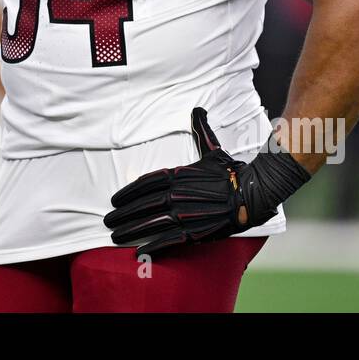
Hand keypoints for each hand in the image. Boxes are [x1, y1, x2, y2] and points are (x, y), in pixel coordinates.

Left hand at [104, 107, 309, 257]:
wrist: (250, 193)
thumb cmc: (230, 171)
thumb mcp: (212, 149)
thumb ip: (200, 130)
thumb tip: (198, 109)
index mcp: (178, 175)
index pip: (145, 184)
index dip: (128, 192)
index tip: (114, 199)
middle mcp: (177, 194)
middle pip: (142, 205)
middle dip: (122, 213)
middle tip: (107, 219)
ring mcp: (185, 214)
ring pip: (150, 223)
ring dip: (130, 229)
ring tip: (114, 235)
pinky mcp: (195, 231)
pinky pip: (168, 239)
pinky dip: (152, 245)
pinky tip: (138, 250)